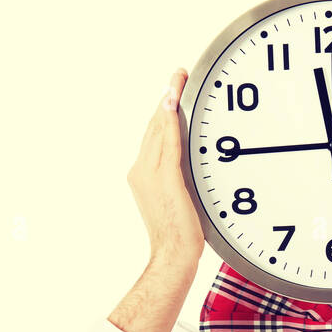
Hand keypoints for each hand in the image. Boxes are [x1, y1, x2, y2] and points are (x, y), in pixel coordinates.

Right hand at [127, 68, 204, 274]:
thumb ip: (178, 177)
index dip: (161, 110)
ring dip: (169, 101)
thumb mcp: (178, 200)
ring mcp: (150, 174)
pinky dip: (170, 121)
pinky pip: (168, 143)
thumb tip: (191, 163)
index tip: (172, 92)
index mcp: (142, 174)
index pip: (153, 134)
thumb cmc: (179, 235)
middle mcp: (141, 170)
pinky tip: (174, 103)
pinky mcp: (165, 179)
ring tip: (178, 80)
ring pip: (158, 129)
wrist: (173, 255)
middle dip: (165, 98)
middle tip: (178, 76)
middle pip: (153, 126)